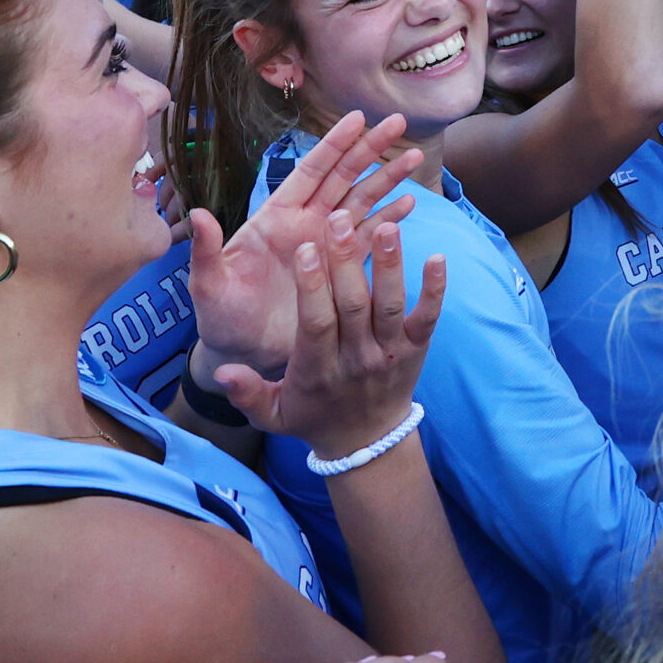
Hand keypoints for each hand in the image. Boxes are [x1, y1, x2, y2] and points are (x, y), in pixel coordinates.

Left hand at [188, 113, 424, 376]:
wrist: (244, 352)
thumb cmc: (221, 316)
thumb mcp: (209, 284)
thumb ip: (207, 250)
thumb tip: (199, 214)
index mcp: (275, 218)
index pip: (310, 172)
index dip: (334, 145)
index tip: (359, 118)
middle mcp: (304, 224)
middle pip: (343, 178)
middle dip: (370, 149)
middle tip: (399, 122)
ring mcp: (326, 245)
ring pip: (362, 202)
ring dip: (388, 179)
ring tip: (415, 157)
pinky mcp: (342, 270)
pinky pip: (369, 239)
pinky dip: (390, 220)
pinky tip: (409, 204)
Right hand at [213, 209, 445, 460]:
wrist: (365, 441)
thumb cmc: (312, 417)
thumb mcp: (272, 413)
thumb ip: (247, 393)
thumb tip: (223, 373)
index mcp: (317, 369)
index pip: (315, 323)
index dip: (311, 286)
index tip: (305, 250)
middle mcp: (356, 358)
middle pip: (353, 306)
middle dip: (346, 263)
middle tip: (340, 220)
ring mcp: (390, 352)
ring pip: (389, 306)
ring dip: (389, 266)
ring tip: (388, 227)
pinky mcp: (416, 347)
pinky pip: (428, 317)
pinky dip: (434, 289)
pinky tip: (438, 257)